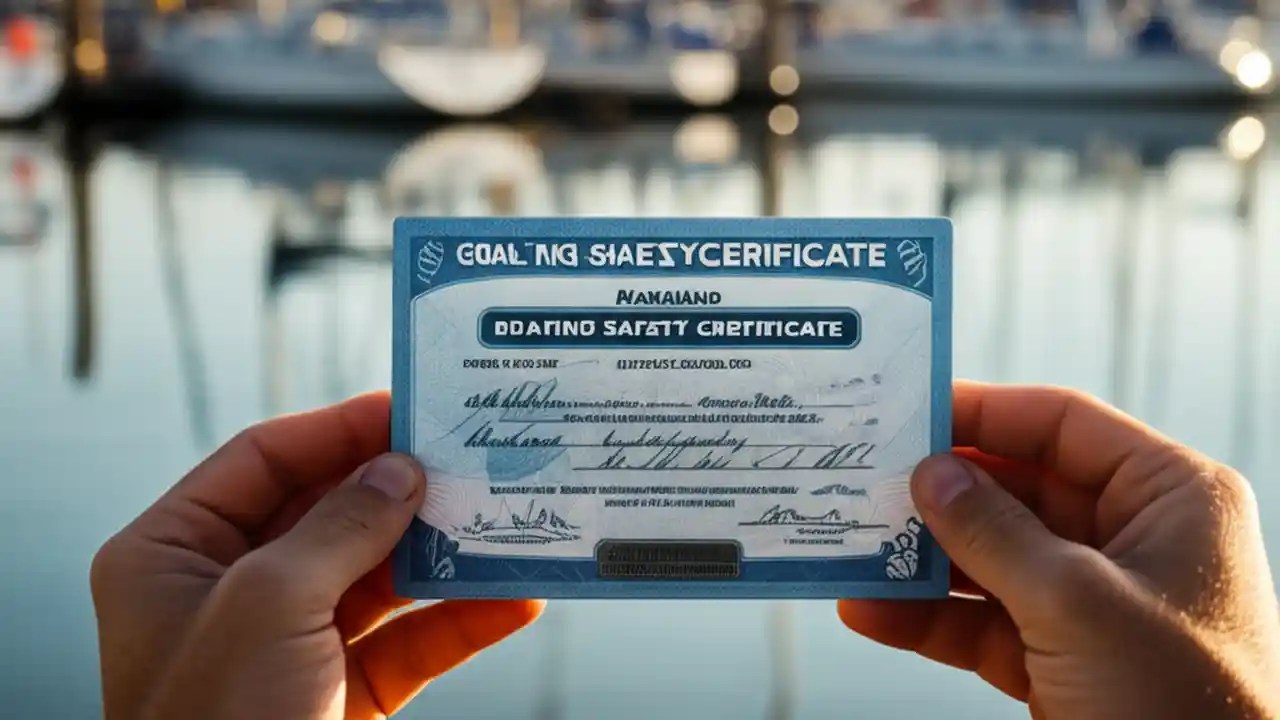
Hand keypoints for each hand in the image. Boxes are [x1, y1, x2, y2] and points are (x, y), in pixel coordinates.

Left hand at [91, 392, 542, 718]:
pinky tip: (512, 601)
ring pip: (378, 579)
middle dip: (403, 493)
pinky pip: (406, 643)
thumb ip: (340, 527)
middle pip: (330, 514)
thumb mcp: (269, 605)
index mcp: (174, 554)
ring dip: (443, 556)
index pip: (263, 461)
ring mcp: (286, 647)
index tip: (409, 409)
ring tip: (504, 522)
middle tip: (470, 461)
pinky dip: (459, 622)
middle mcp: (229, 592)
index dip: (338, 430)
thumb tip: (400, 471)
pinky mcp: (338, 696)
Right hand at [840, 382, 1279, 718]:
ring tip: (852, 547)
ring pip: (990, 558)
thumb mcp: (1079, 605)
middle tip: (862, 481)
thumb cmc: (1181, 706)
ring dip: (920, 560)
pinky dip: (928, 618)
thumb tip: (930, 475)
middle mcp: (1134, 539)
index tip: (908, 410)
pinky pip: (983, 621)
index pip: (1061, 426)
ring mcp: (1096, 602)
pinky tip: (870, 610)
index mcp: (1171, 498)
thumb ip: (995, 533)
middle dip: (938, 495)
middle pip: (1015, 490)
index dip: (981, 413)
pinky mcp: (1064, 658)